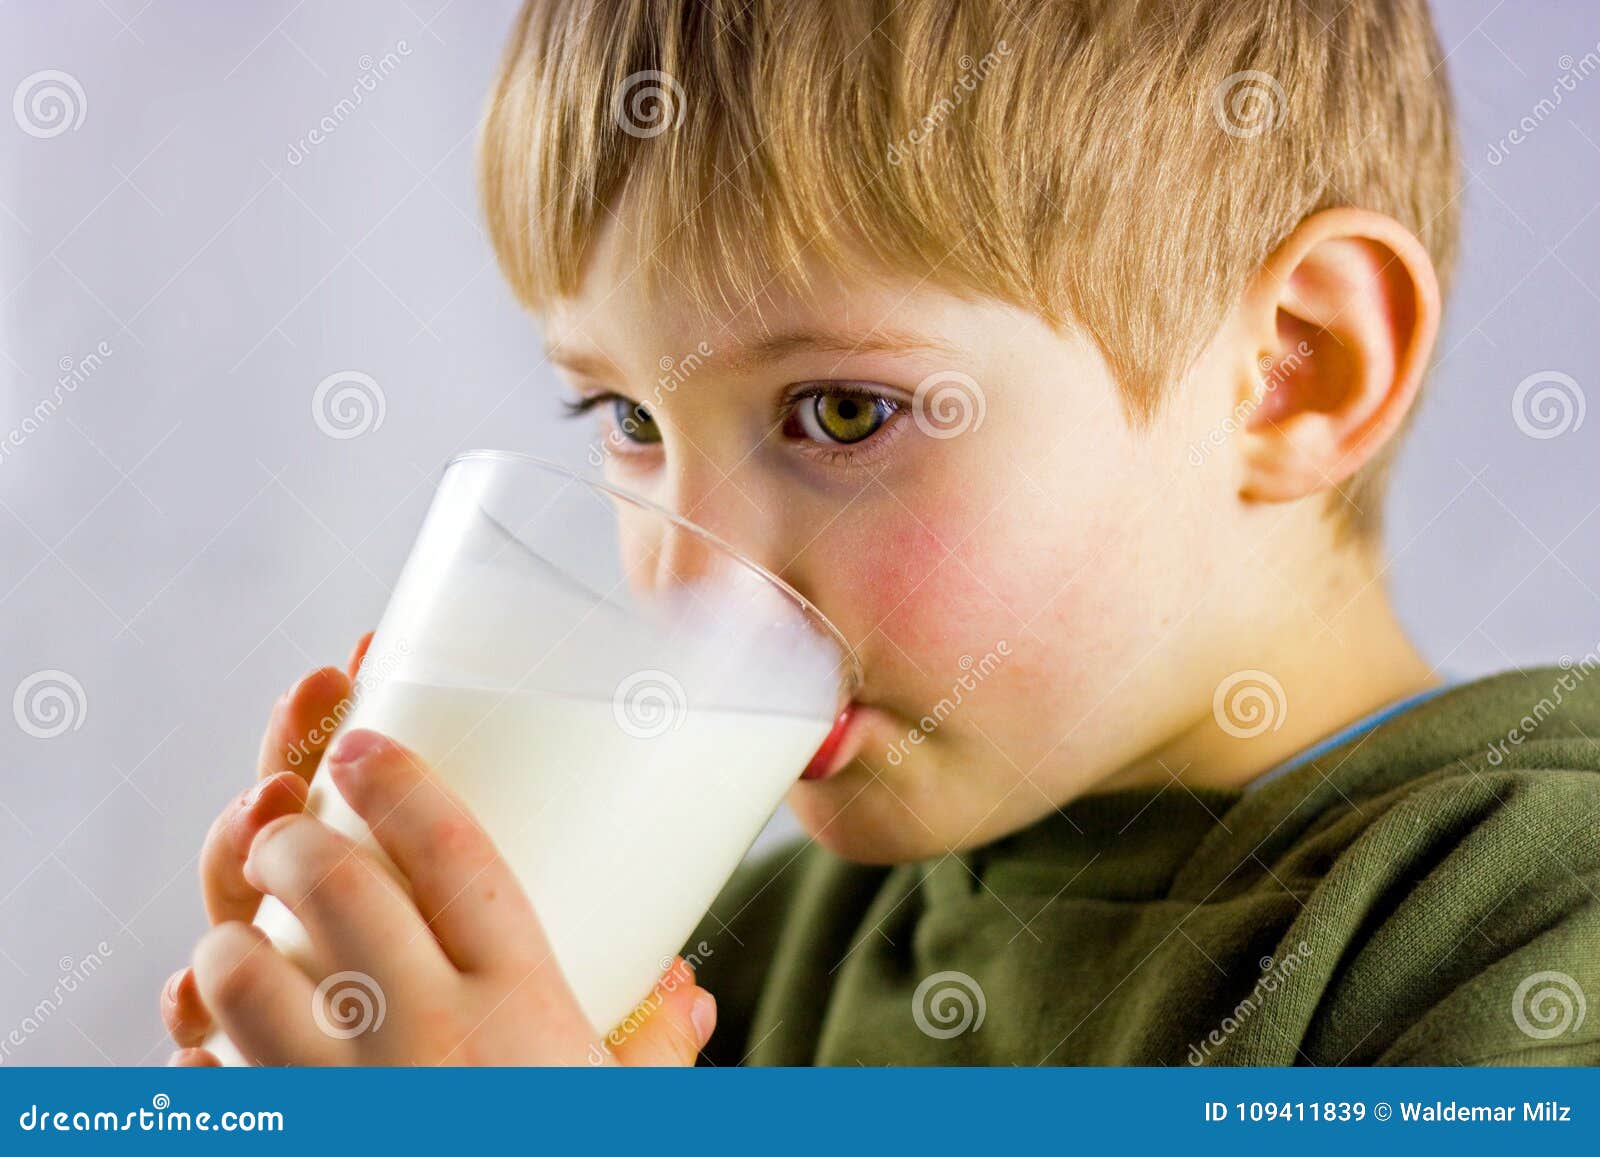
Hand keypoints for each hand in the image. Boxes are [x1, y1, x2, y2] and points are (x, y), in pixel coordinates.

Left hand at [161, 638, 716, 1065]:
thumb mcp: (625, 1118)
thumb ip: (654, 1052)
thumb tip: (691, 994)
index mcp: (522, 1013)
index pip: (456, 861)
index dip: (402, 784)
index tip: (363, 739)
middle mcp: (429, 1045)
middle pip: (338, 890)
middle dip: (295, 831)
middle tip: (289, 812)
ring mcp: (343, 1103)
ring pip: (245, 974)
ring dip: (227, 929)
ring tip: (241, 915)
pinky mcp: (285, 1143)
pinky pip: (206, 1078)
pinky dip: (191, 1033)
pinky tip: (202, 1011)